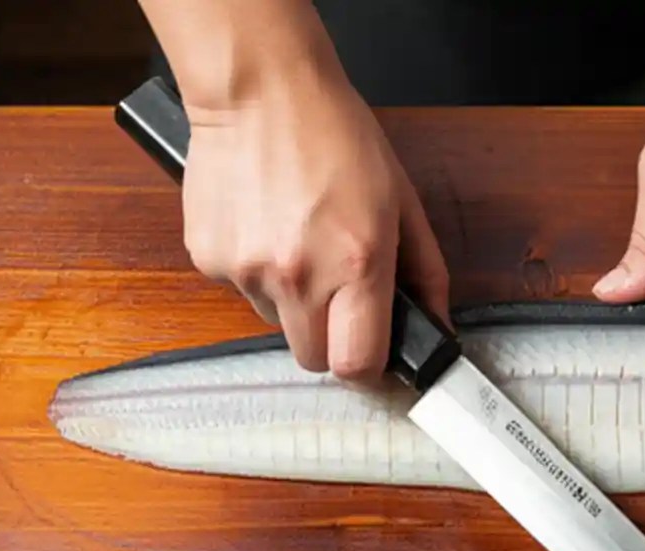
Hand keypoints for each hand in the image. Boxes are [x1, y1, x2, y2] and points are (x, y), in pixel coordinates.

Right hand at [180, 72, 449, 387]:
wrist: (258, 89)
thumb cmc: (337, 136)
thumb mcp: (402, 200)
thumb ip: (425, 270)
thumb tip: (438, 322)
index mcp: (357, 265)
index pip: (356, 365)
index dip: (368, 366)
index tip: (373, 350)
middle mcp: (298, 277)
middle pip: (312, 359)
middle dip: (330, 339)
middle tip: (338, 294)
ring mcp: (245, 270)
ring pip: (275, 321)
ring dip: (292, 299)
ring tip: (298, 238)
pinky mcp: (206, 258)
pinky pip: (240, 287)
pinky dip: (256, 268)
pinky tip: (265, 221)